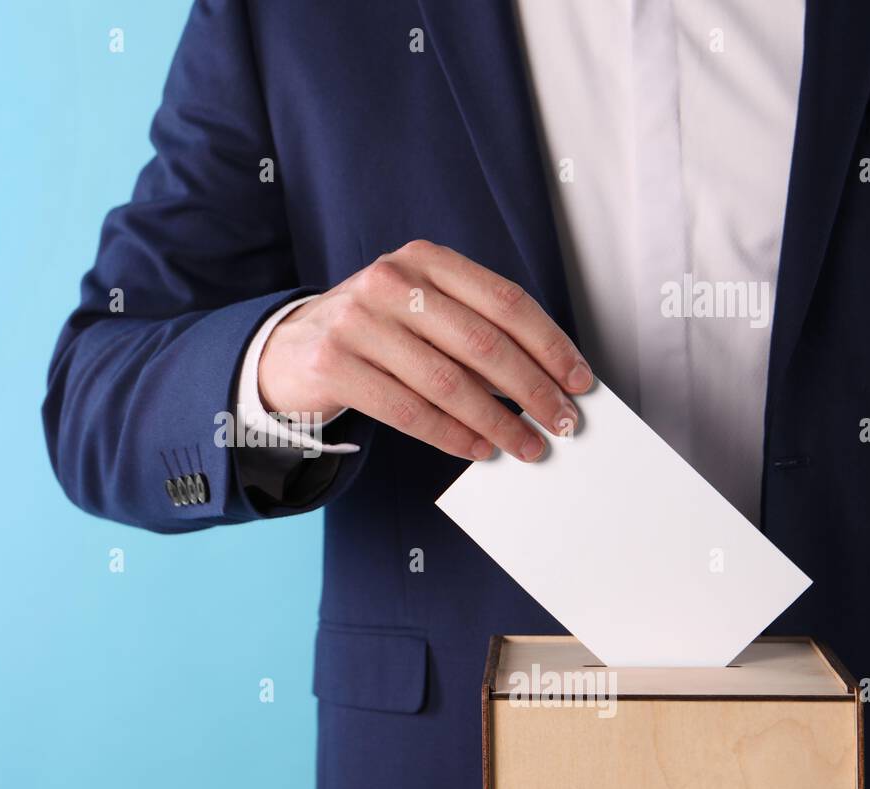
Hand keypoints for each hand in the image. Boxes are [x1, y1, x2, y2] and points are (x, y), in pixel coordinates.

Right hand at [258, 240, 592, 460]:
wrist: (289, 349)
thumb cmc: (374, 333)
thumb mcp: (419, 309)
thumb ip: (470, 329)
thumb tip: (544, 382)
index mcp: (425, 259)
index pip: (504, 301)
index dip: (550, 344)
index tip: (579, 381)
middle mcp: (391, 281)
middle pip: (482, 342)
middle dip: (532, 389)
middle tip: (563, 422)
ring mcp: (358, 321)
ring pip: (447, 382)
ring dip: (497, 422)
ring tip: (526, 445)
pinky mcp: (333, 363)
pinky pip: (407, 410)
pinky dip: (450, 435)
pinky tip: (476, 448)